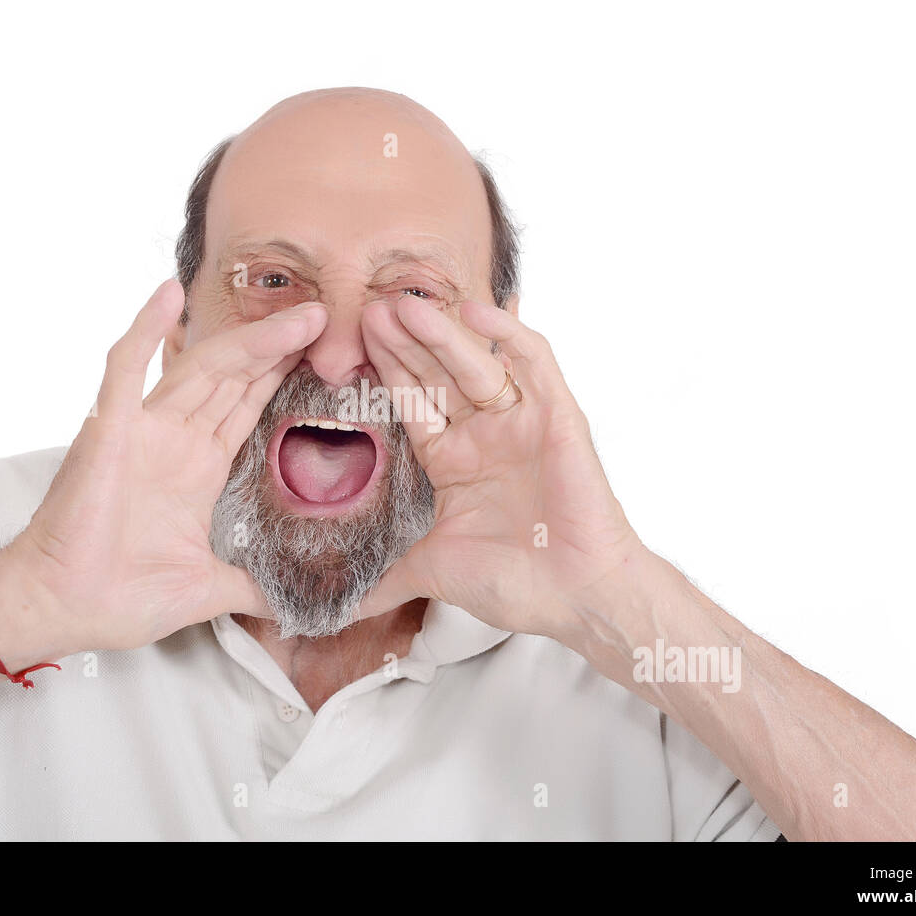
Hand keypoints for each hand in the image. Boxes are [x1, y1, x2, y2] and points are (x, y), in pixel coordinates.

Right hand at [5, 280, 326, 652]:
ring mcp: (142, 431)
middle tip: (327, 317)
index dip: (282, 376)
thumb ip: (254, 589)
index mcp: (198, 468)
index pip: (249, 406)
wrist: (59, 608)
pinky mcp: (108, 431)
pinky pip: (124, 370)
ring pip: (201, 367)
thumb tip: (299, 606)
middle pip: (236, 377)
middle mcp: (175, 440)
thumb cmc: (119, 597)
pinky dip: (144, 330)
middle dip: (281, 347)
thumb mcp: (209, 590)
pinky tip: (168, 295)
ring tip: (299, 314)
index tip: (325, 351)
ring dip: (248, 339)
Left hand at [358, 295, 640, 640]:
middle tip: (367, 308)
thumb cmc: (517, 583)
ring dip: (441, 333)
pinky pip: (535, 363)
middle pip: (436, 375)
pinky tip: (476, 310)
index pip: (411, 404)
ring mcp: (521, 421)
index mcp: (453, 460)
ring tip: (403, 305)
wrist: (579, 597)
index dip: (384, 372)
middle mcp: (485, 433)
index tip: (349, 342)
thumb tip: (336, 611)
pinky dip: (509, 334)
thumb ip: (385, 582)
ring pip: (475, 363)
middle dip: (404, 342)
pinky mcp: (558, 416)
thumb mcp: (432, 573)